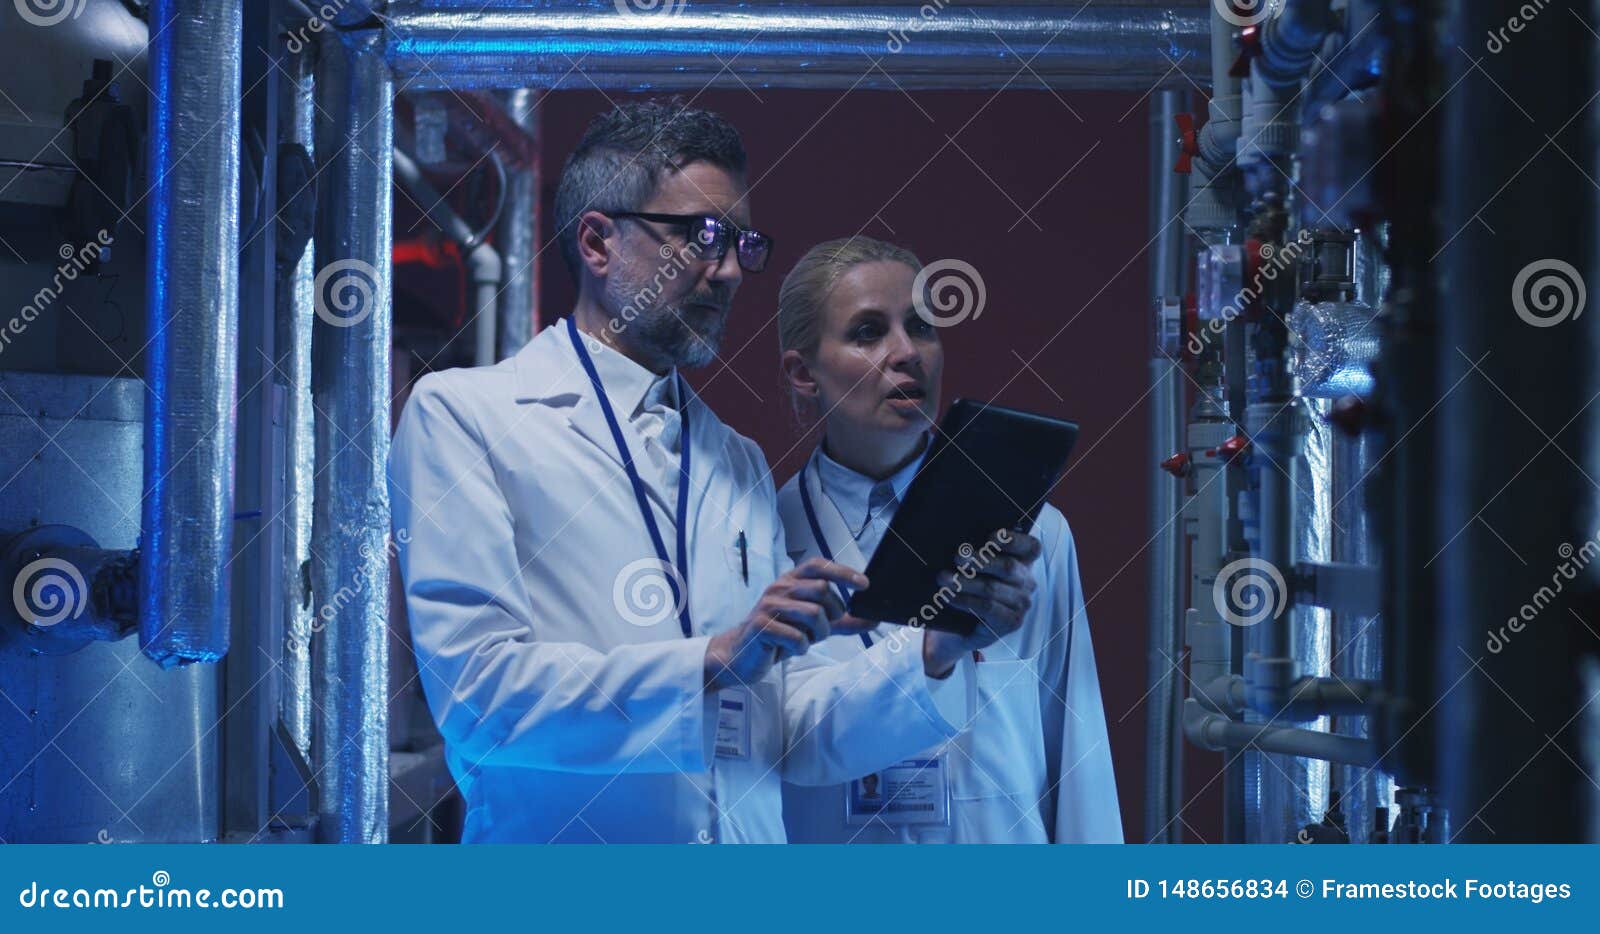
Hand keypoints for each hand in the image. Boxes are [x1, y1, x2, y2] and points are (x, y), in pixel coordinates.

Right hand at [703, 558, 872, 690]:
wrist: (742, 655)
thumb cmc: (780, 635)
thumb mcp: (814, 625)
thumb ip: (842, 621)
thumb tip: (874, 620)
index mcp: (791, 580)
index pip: (819, 565)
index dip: (843, 572)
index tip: (865, 585)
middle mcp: (779, 587)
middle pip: (823, 590)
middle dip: (832, 613)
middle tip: (824, 627)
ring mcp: (768, 606)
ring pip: (813, 614)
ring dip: (819, 633)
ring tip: (808, 639)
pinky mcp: (761, 627)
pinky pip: (797, 637)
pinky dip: (802, 647)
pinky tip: (792, 648)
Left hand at [921, 529, 1042, 677]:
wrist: (963, 627)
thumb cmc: (969, 587)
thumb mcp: (974, 566)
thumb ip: (975, 551)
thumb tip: (960, 544)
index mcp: (1024, 561)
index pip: (1031, 547)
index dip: (1014, 540)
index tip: (991, 537)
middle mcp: (1027, 582)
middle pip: (1008, 567)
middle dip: (980, 560)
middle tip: (957, 556)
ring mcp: (1022, 604)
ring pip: (992, 588)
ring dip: (964, 582)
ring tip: (943, 578)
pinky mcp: (1012, 622)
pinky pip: (987, 608)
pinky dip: (966, 600)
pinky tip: (949, 596)